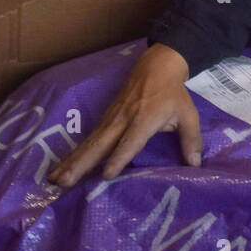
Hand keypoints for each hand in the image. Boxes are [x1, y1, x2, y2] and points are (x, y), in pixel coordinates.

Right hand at [47, 43, 201, 187]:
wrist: (156, 67)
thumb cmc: (173, 94)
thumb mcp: (188, 115)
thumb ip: (191, 140)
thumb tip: (195, 166)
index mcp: (144, 120)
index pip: (130, 142)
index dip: (119, 157)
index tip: (106, 175)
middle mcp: (122, 121)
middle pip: (100, 144)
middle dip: (82, 164)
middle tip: (64, 183)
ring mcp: (110, 120)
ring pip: (89, 143)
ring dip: (71, 161)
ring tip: (54, 180)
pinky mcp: (104, 120)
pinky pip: (88, 139)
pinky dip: (74, 154)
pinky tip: (61, 167)